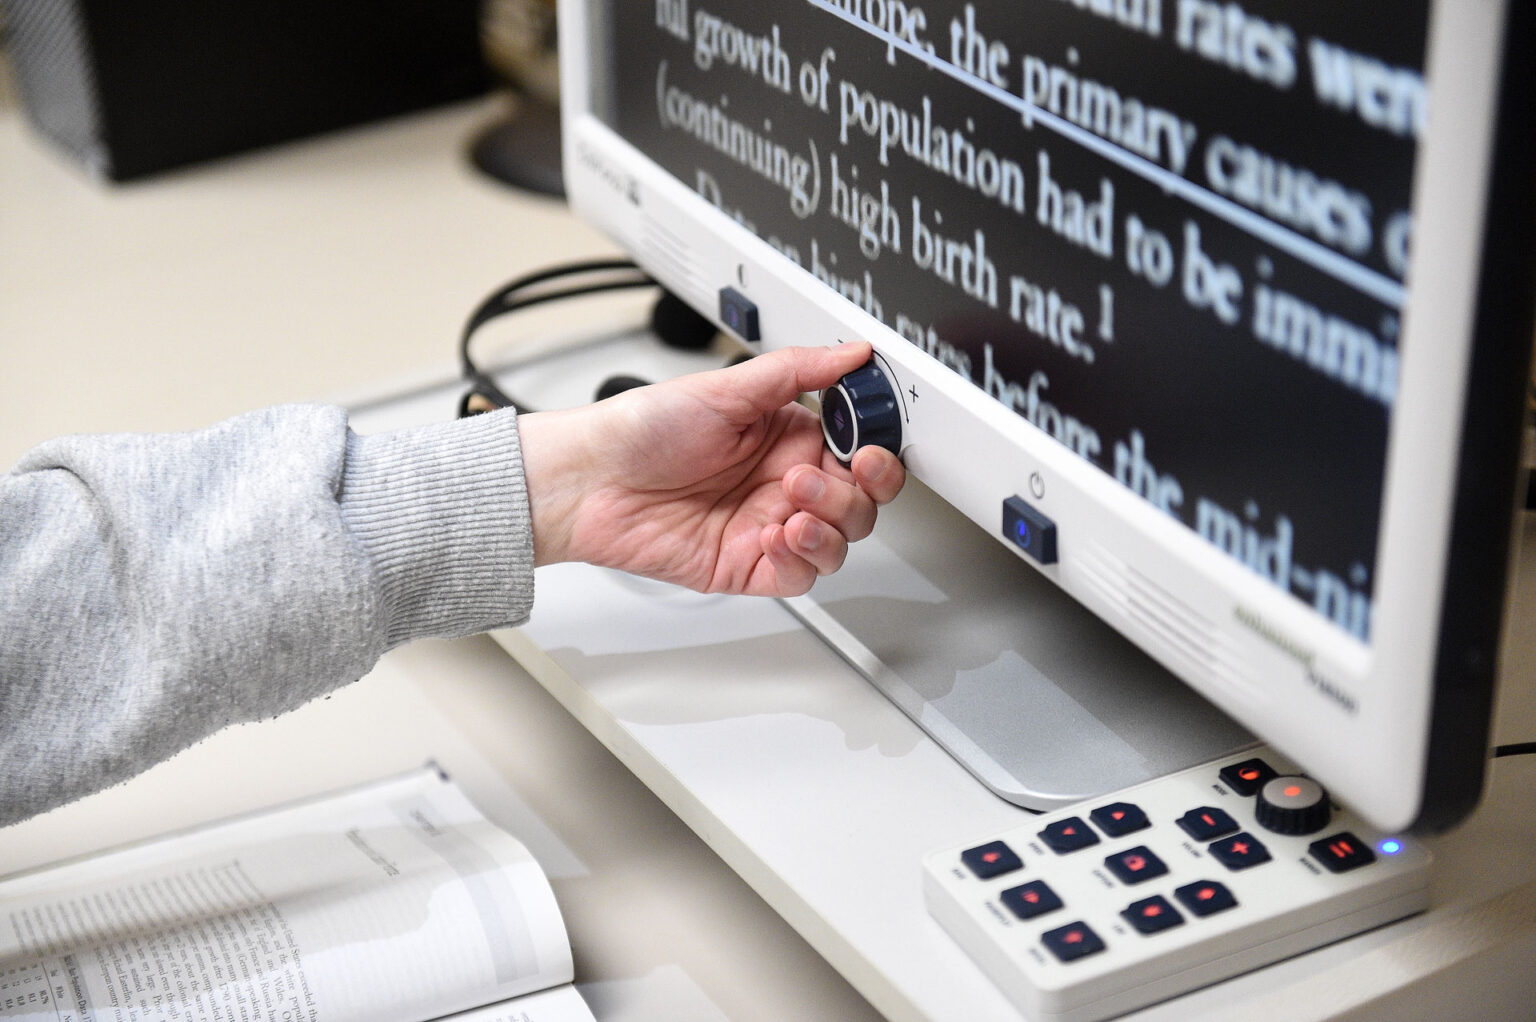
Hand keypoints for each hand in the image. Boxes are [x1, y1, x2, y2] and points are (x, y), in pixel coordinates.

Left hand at [517, 343, 904, 596]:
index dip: (875, 456)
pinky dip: (799, 560)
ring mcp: (769, 527)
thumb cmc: (642, 429)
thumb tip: (853, 351)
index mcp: (789, 438)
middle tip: (810, 479)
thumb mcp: (726, 388)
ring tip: (790, 509)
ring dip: (828, 527)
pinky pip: (799, 576)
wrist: (590, 479)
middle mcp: (784, 484)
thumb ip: (798, 370)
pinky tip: (775, 536)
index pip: (859, 452)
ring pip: (839, 543)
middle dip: (852, 494)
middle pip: (860, 503)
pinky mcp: (748, 566)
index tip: (868, 450)